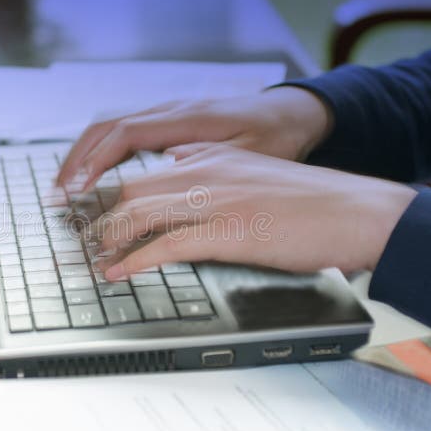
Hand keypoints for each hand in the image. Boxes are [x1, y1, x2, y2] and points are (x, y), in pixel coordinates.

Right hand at [56, 86, 330, 189]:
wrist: (289, 114)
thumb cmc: (274, 138)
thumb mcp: (249, 155)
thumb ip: (209, 162)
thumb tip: (164, 172)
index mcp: (187, 118)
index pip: (126, 134)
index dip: (97, 161)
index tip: (77, 189)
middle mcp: (170, 111)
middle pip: (107, 127)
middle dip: (77, 160)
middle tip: (56, 195)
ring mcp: (166, 115)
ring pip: (110, 128)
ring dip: (83, 157)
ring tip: (64, 189)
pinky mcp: (167, 124)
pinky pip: (123, 134)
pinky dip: (100, 155)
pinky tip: (92, 177)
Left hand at [91, 145, 416, 279]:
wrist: (354, 211)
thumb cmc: (311, 199)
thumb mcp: (255, 169)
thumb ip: (212, 162)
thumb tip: (176, 160)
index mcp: (212, 158)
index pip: (144, 175)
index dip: (110, 197)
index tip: (89, 215)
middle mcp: (206, 173)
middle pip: (131, 192)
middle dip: (97, 219)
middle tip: (76, 240)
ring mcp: (214, 201)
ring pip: (139, 215)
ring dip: (106, 240)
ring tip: (87, 260)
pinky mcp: (226, 232)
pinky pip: (165, 246)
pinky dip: (134, 261)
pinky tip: (118, 272)